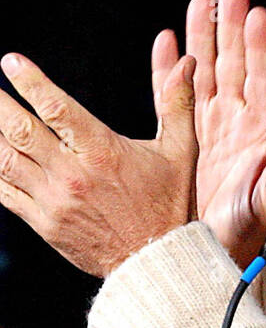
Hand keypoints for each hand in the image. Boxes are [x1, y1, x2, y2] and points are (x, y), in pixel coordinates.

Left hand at [0, 53, 197, 277]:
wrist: (159, 265)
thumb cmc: (170, 208)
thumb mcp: (181, 153)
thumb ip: (177, 104)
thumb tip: (186, 63)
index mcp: (102, 153)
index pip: (56, 109)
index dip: (30, 82)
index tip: (10, 62)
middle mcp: (73, 176)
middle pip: (19, 130)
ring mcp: (55, 201)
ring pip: (5, 158)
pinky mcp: (45, 223)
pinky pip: (5, 192)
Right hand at [152, 0, 265, 268]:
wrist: (208, 260)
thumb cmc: (242, 241)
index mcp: (261, 141)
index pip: (264, 83)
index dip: (261, 49)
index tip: (257, 15)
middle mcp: (238, 131)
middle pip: (235, 68)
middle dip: (232, 28)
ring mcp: (212, 134)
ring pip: (207, 74)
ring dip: (204, 38)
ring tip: (201, 1)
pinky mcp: (185, 142)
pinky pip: (176, 96)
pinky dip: (170, 69)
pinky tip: (168, 43)